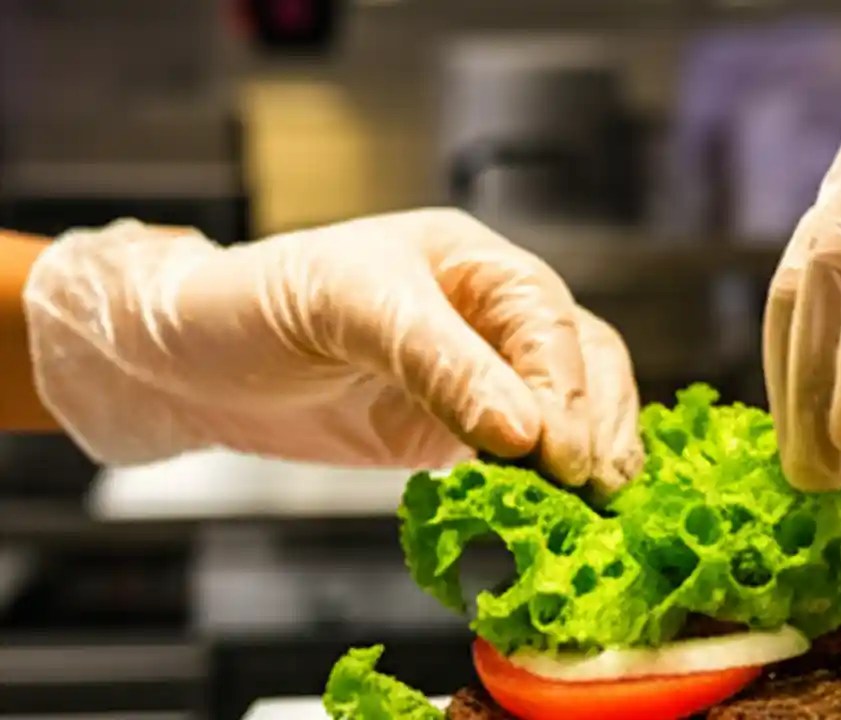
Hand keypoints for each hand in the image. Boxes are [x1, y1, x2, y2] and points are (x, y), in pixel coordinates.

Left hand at [23, 210, 643, 492]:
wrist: (189, 364)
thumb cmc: (255, 307)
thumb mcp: (347, 309)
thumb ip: (439, 363)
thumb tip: (526, 430)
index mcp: (475, 263)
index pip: (547, 321)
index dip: (562, 386)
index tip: (558, 450)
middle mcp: (490, 316)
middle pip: (581, 363)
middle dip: (594, 422)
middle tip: (591, 484)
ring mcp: (479, 376)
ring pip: (569, 409)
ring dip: (589, 453)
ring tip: (595, 505)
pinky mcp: (456, 431)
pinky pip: (523, 455)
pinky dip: (547, 483)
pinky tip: (562, 512)